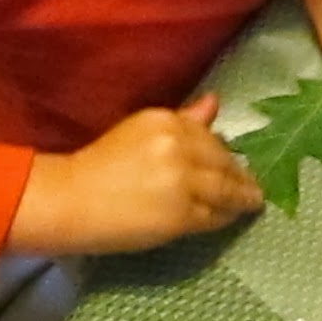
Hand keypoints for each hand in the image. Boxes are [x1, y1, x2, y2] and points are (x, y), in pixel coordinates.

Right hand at [8, 94, 261, 254]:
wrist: (69, 201)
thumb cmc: (98, 165)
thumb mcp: (140, 131)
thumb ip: (183, 119)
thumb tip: (214, 103)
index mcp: (167, 120)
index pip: (209, 136)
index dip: (224, 151)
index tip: (235, 160)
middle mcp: (179, 145)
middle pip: (222, 160)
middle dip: (239, 174)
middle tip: (252, 185)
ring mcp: (183, 181)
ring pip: (224, 189)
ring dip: (241, 197)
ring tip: (251, 202)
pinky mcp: (181, 214)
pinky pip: (213, 215)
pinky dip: (225, 216)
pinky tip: (232, 217)